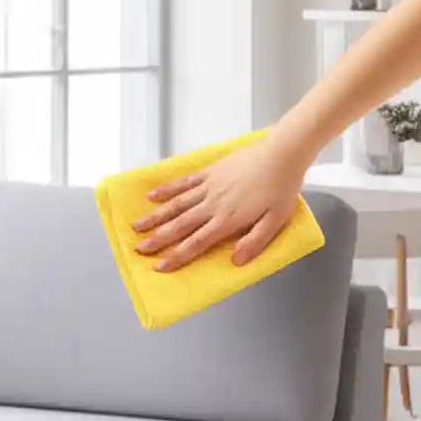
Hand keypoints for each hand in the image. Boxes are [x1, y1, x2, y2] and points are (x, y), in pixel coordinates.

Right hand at [130, 138, 309, 272]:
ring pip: (176, 204)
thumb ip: (255, 241)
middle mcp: (213, 204)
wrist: (281, 154)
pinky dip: (167, 189)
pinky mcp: (209, 171)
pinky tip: (152, 195)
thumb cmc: (283, 187)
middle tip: (139, 248)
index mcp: (228, 219)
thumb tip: (235, 261)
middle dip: (158, 238)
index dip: (177, 256)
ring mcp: (209, 186)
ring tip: (137, 225)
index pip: (197, 242)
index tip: (160, 266)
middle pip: (180, 224)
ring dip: (155, 216)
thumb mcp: (276, 220)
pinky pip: (184, 182)